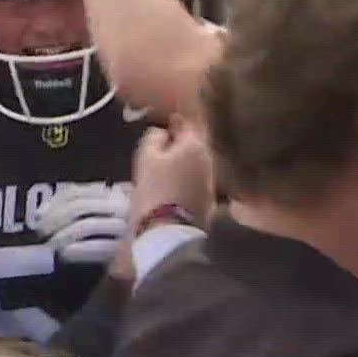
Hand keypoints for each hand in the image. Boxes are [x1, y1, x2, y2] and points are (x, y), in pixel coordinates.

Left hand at [33, 184, 129, 266]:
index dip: (54, 203)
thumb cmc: (98, 239)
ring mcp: (126, 228)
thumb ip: (66, 209)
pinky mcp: (125, 251)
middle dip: (55, 219)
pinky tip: (64, 254)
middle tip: (40, 232)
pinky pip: (98, 247)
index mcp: (112, 193)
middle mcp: (122, 206)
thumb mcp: (85, 217)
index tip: (37, 217)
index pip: (76, 192)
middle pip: (80, 206)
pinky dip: (78, 250)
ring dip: (63, 236)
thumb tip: (40, 214)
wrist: (122, 266)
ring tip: (51, 245)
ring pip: (86, 226)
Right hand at [128, 118, 213, 235]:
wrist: (169, 233)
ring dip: (182, 164)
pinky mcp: (209, 201)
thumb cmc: (154, 190)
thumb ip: (154, 138)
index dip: (174, 123)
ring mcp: (211, 182)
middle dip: (179, 145)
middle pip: (193, 145)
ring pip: (195, 165)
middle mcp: (210, 160)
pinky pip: (195, 183)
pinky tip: (172, 188)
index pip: (187, 124)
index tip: (163, 124)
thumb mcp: (146, 158)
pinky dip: (185, 180)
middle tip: (160, 149)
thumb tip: (163, 133)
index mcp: (195, 145)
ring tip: (163, 170)